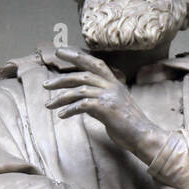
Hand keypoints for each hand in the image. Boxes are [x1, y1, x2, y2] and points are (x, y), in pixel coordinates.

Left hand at [43, 47, 164, 162]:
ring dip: (61, 97)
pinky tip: (61, 115)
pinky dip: (69, 109)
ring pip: (79, 90)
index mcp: (114, 82)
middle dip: (61, 79)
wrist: (143, 136)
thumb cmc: (128, 125)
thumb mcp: (112, 107)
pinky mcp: (106, 108)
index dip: (76, 55)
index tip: (59, 52)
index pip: (93, 62)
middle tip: (45, 84)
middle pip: (82, 75)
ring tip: (48, 105)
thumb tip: (79, 101)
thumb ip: (97, 100)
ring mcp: (109, 95)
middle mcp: (111, 85)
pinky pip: (82, 105)